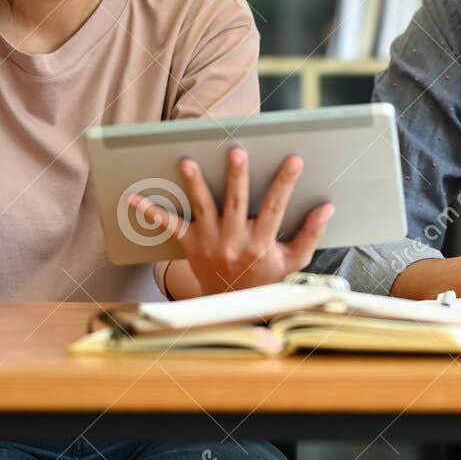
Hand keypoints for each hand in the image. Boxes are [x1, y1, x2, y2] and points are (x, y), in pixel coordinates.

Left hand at [127, 149, 334, 292]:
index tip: (295, 159)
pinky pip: (170, 226)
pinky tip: (133, 197)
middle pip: (236, 204)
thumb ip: (311, 234)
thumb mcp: (294, 262)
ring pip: (202, 209)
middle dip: (237, 178)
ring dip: (195, 185)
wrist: (233, 308)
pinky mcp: (191, 246)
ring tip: (187, 162)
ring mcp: (210, 244)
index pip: (277, 208)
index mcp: (262, 244)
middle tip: (237, 152)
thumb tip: (327, 207)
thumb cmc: (267, 279)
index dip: (285, 183)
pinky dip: (150, 212)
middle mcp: (235, 243)